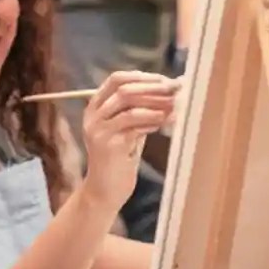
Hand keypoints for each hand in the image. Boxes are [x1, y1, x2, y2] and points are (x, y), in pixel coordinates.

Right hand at [79, 71, 178, 209]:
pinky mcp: (107, 146)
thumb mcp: (129, 128)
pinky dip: (152, 120)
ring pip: (129, 105)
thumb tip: (171, 89)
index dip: (142, 77)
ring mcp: (98, 130)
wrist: (106, 191)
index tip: (164, 80)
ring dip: (156, 103)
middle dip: (153, 88)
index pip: (116, 79)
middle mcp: (93, 116)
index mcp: (96, 107)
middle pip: (124, 90)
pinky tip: (166, 122)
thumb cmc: (122, 157)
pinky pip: (133, 126)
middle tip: (175, 90)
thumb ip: (141, 109)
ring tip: (174, 105)